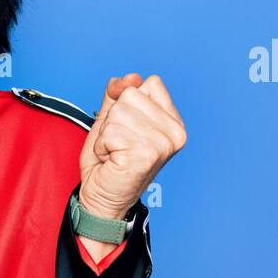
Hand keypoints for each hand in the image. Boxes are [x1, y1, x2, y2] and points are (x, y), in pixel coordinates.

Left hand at [78, 73, 186, 222]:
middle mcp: (175, 132)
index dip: (126, 101)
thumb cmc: (107, 162)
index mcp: (173, 121)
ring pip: (118, 113)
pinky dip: (102, 147)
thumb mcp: (110, 120)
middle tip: (118, 145)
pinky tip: (113, 161)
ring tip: (115, 154)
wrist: (102, 199)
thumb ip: (118, 95)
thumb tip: (129, 77)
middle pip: (130, 95)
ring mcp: (163, 144)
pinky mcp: (146, 155)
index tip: (127, 129)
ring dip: (106, 135)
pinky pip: (110, 132)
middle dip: (113, 120)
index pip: (148, 83)